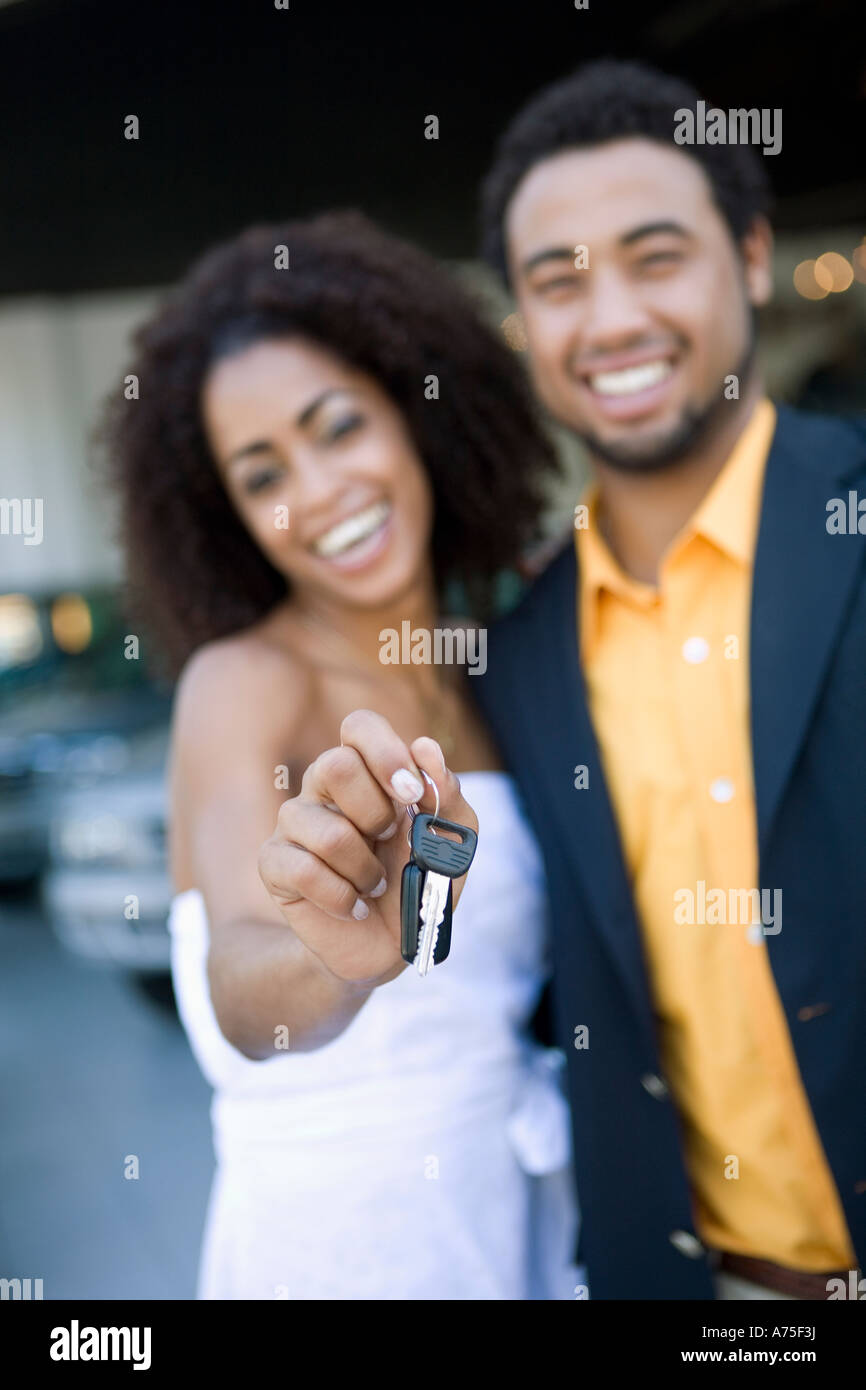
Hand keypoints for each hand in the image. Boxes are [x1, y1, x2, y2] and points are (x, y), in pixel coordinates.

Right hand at [258, 710, 477, 985]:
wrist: (387, 945)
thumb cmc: (419, 881)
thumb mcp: (452, 841)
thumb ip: (447, 795)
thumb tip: (426, 749)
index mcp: (368, 771)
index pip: (359, 726)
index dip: (384, 753)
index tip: (410, 793)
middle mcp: (325, 788)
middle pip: (334, 765)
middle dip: (375, 813)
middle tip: (389, 839)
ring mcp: (294, 823)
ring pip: (327, 831)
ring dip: (365, 869)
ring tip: (374, 884)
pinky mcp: (274, 863)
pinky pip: (304, 871)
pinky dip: (342, 897)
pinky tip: (354, 906)